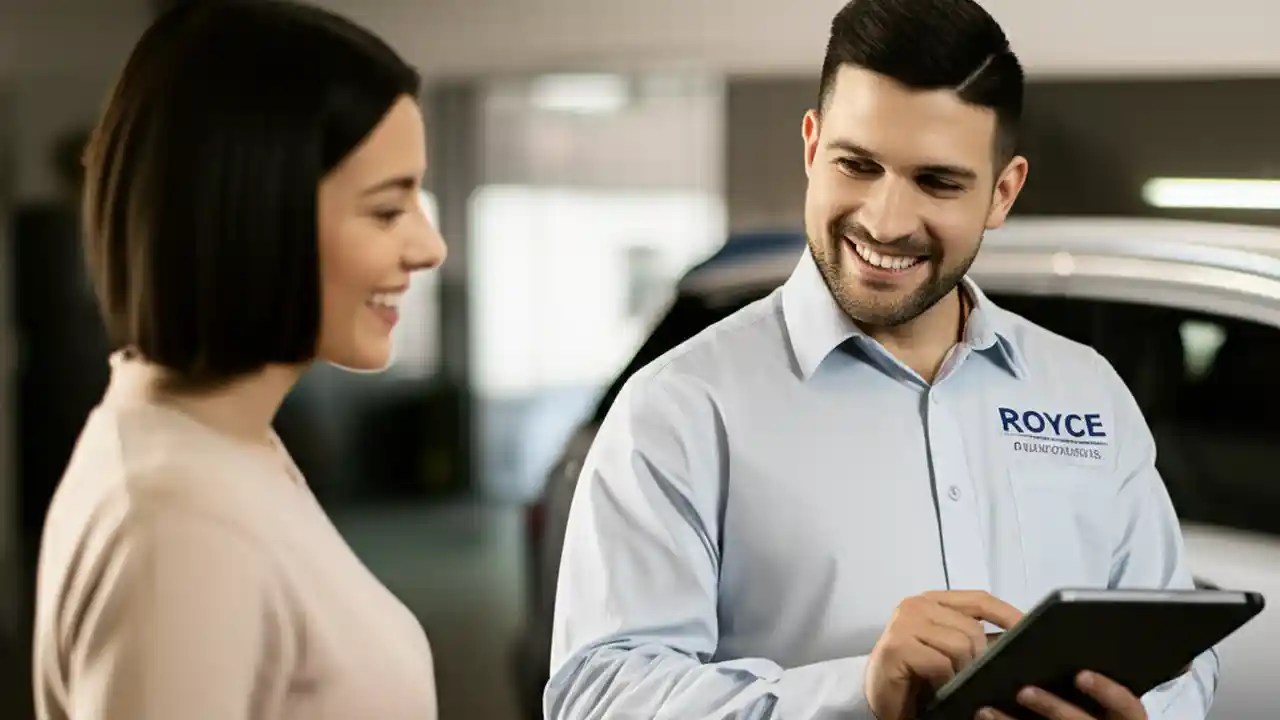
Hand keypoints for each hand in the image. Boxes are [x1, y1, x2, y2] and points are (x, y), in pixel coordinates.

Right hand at [865, 590, 1022, 719]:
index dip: (1007, 614)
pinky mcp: (896, 645)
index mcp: (932, 601)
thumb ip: (973, 636)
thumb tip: (1016, 634)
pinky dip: (943, 681)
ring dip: (960, 671)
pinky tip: (936, 687)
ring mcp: (904, 623)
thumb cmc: (917, 674)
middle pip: (972, 627)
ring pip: (960, 644)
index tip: (1029, 630)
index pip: (979, 599)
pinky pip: (940, 663)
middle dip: (977, 658)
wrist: (879, 698)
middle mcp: (916, 604)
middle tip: (966, 677)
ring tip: (949, 682)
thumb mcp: (950, 649)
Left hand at [978, 671, 1147, 719]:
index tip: (1081, 673)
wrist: (1064, 719)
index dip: (1107, 690)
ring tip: (989, 708)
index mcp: (1122, 718)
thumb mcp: (1098, 695)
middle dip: (1053, 708)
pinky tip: (983, 714)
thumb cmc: (1088, 704)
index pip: (1128, 706)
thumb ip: (1087, 675)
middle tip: (1024, 690)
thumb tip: (1060, 639)